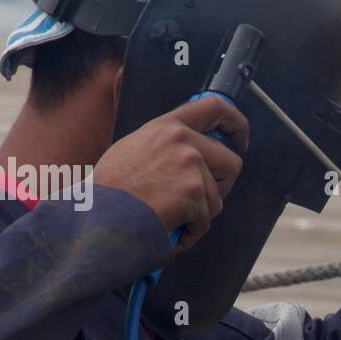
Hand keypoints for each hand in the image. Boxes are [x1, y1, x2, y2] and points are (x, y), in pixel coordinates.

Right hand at [93, 96, 248, 252]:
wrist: (100, 214)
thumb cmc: (111, 190)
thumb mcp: (134, 148)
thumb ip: (166, 144)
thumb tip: (192, 150)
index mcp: (168, 126)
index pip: (215, 108)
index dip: (236, 123)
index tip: (240, 140)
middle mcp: (183, 140)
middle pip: (230, 162)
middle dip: (220, 187)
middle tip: (200, 201)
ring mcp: (191, 165)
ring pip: (218, 198)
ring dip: (199, 214)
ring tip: (170, 217)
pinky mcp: (195, 192)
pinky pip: (206, 220)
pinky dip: (191, 232)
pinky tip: (169, 229)